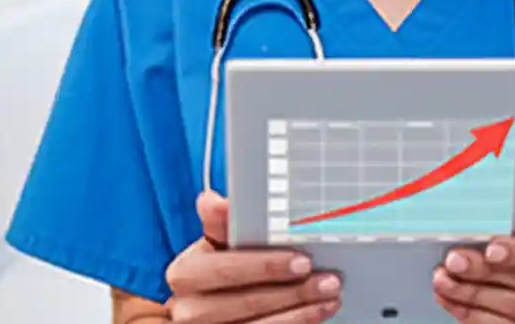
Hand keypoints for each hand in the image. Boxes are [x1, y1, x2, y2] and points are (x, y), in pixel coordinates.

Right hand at [164, 192, 341, 321]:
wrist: (202, 309)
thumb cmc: (213, 271)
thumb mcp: (214, 246)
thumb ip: (219, 225)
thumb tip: (212, 201)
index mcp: (185, 274)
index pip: (226, 268)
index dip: (265, 266)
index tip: (301, 261)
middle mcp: (189, 308)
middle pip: (247, 301)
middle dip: (293, 291)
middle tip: (328, 280)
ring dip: (300, 312)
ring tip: (329, 298)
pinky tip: (315, 313)